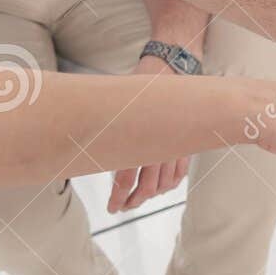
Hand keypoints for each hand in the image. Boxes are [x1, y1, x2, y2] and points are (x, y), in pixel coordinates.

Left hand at [108, 54, 190, 212]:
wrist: (172, 66)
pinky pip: (180, 172)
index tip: (112, 208)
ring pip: (166, 183)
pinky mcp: (186, 143)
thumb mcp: (119, 101)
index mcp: (140, 139)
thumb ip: (109, 126)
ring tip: (139, 200)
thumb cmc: (144, 81)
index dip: (119, 198)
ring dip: (152, 195)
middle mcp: (160, 147)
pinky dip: (172, 184)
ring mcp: (176, 146)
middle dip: (134, 201)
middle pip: (149, 187)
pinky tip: (162, 187)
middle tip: (122, 207)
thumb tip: (89, 144)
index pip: (128, 179)